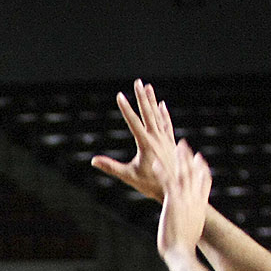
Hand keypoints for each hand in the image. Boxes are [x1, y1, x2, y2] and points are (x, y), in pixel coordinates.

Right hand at [91, 78, 177, 200]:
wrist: (176, 189)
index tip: (119, 95)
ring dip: (152, 101)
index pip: (133, 122)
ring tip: (148, 87)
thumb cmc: (150, 185)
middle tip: (138, 82)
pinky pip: (166, 124)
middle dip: (141, 97)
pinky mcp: (171, 143)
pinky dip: (164, 114)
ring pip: (158, 116)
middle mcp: (157, 138)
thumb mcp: (129, 176)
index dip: (125, 108)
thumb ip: (111, 167)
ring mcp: (165, 139)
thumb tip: (93, 161)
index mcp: (146, 144)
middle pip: (148, 113)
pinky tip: (162, 105)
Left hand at [154, 140, 211, 260]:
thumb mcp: (190, 233)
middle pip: (195, 174)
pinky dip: (162, 172)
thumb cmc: (183, 249)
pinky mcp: (174, 203)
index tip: (200, 159)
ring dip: (180, 158)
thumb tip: (186, 227)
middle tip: (185, 145)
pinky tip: (155, 163)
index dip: (202, 170)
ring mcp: (186, 200)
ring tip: (176, 145)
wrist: (181, 254)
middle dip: (190, 158)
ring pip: (184, 174)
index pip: (204, 184)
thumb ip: (188, 224)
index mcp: (199, 207)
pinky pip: (168, 183)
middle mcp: (194, 201)